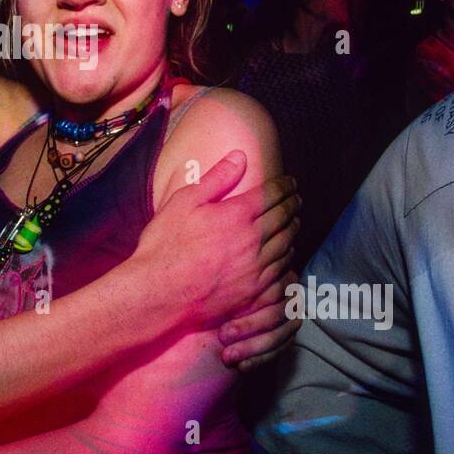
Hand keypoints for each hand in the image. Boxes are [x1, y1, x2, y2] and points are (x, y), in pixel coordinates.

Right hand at [132, 151, 299, 331]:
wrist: (158, 296)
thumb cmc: (165, 247)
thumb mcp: (183, 202)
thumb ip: (215, 179)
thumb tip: (239, 157)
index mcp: (236, 215)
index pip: (272, 194)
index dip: (285, 186)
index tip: (290, 182)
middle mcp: (252, 242)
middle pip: (284, 219)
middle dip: (293, 206)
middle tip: (296, 200)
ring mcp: (255, 270)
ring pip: (287, 246)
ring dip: (293, 232)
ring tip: (293, 224)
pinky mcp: (253, 294)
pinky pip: (282, 274)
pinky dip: (288, 261)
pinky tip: (286, 258)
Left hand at [220, 269, 300, 371]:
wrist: (224, 305)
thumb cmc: (221, 289)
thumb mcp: (223, 280)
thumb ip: (225, 275)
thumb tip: (210, 269)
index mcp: (276, 274)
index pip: (269, 293)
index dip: (246, 312)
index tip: (221, 328)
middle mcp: (289, 294)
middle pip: (275, 314)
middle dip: (247, 329)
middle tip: (222, 338)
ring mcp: (292, 316)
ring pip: (278, 335)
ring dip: (252, 348)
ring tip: (228, 356)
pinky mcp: (289, 335)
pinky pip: (280, 349)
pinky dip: (260, 359)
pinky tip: (242, 366)